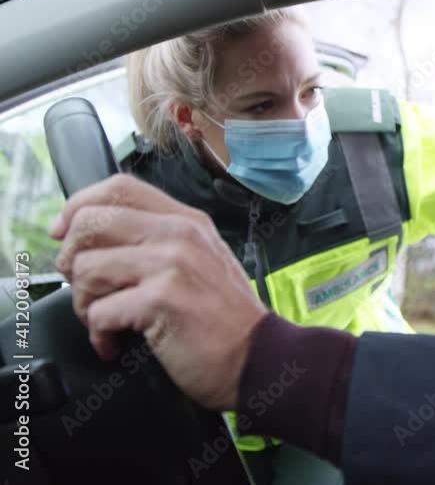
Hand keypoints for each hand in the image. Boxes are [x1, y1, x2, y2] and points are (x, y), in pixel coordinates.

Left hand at [49, 174, 267, 410]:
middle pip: (90, 223)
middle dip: (71, 262)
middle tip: (87, 290)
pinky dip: (99, 335)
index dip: (79, 206)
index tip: (64, 233)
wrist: (258, 358)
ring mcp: (172, 265)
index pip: (118, 188)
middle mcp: (180, 235)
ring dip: (84, 304)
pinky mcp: (162, 300)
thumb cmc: (226, 320)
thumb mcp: (201, 262)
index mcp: (187, 221)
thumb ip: (159, 243)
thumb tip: (95, 240)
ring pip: (85, 269)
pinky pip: (98, 311)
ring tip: (106, 323)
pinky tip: (116, 345)